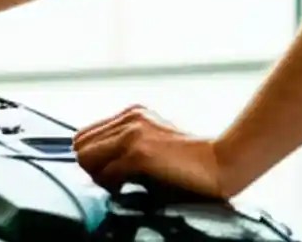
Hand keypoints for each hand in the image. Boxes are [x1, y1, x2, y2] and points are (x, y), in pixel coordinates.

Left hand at [73, 104, 232, 199]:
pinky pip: (106, 173)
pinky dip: (112, 185)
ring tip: (120, 185)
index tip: (105, 173)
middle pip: (80, 145)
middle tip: (111, 181)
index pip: (85, 135)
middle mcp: (129, 118)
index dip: (91, 158)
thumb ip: (129, 144)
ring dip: (99, 176)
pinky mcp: (139, 153)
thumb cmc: (191, 161)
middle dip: (90, 167)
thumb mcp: (155, 141)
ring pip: (86, 158)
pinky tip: (130, 188)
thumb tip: (101, 165)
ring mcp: (132, 134)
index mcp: (132, 113)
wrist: (221, 163)